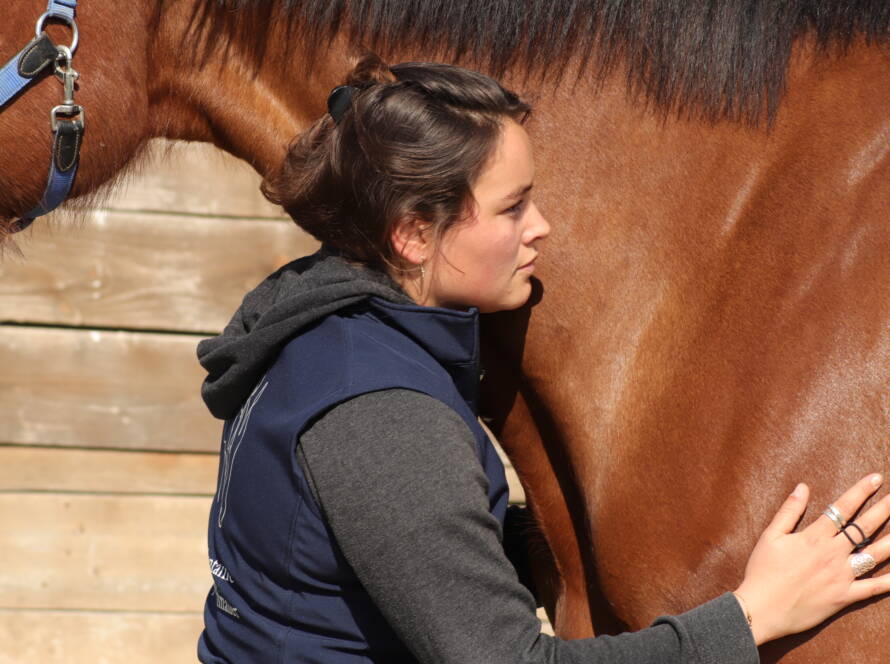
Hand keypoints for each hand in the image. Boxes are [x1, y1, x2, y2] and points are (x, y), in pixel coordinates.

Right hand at [734, 473, 889, 644]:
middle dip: (884, 510)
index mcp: (814, 537)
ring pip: (875, 555)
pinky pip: (873, 588)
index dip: (861, 491)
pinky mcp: (844, 597)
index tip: (876, 478)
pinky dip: (889, 581)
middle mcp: (832, 553)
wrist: (762, 608)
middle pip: (864, 527)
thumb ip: (789, 511)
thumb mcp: (770, 536)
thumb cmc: (762, 571)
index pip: (842, 508)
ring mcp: (841, 576)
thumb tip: (803, 487)